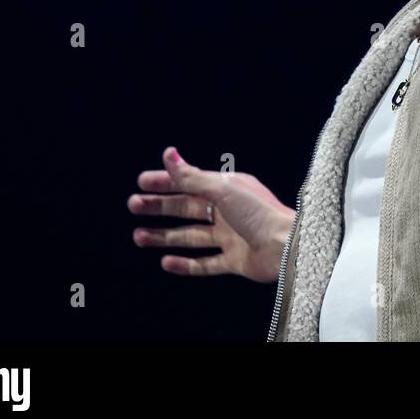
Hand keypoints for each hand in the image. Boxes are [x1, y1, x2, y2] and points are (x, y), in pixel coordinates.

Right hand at [128, 147, 295, 283]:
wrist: (285, 246)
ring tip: (139, 236)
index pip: (191, 183)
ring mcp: (231, 236)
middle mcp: (229, 211)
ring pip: (191, 236)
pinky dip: (186, 264)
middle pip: (187, 208)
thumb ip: (192, 176)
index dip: (166, 182)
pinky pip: (205, 263)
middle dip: (160, 207)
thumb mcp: (222, 189)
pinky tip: (166, 262)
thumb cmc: (259, 213)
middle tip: (134, 206)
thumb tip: (168, 154)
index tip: (142, 182)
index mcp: (229, 189)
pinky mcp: (235, 260)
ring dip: (165, 236)